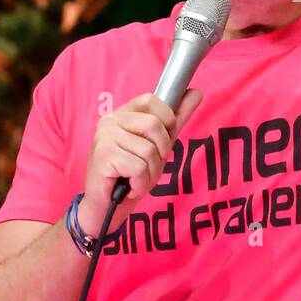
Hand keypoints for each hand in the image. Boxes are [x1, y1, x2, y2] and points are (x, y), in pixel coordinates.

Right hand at [78, 89, 203, 233]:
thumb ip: (176, 118)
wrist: (108, 208)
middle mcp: (110, 121)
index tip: (161, 141)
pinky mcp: (103, 156)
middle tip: (147, 166)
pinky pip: (139, 167)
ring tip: (136, 179)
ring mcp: (104, 137)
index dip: (166, 120)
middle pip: (154, 125)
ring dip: (150, 173)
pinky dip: (140, 184)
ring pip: (148, 151)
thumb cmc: (132, 175)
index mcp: (123, 114)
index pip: (151, 99)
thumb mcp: (159, 145)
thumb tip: (197, 92)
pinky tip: (129, 187)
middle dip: (161, 152)